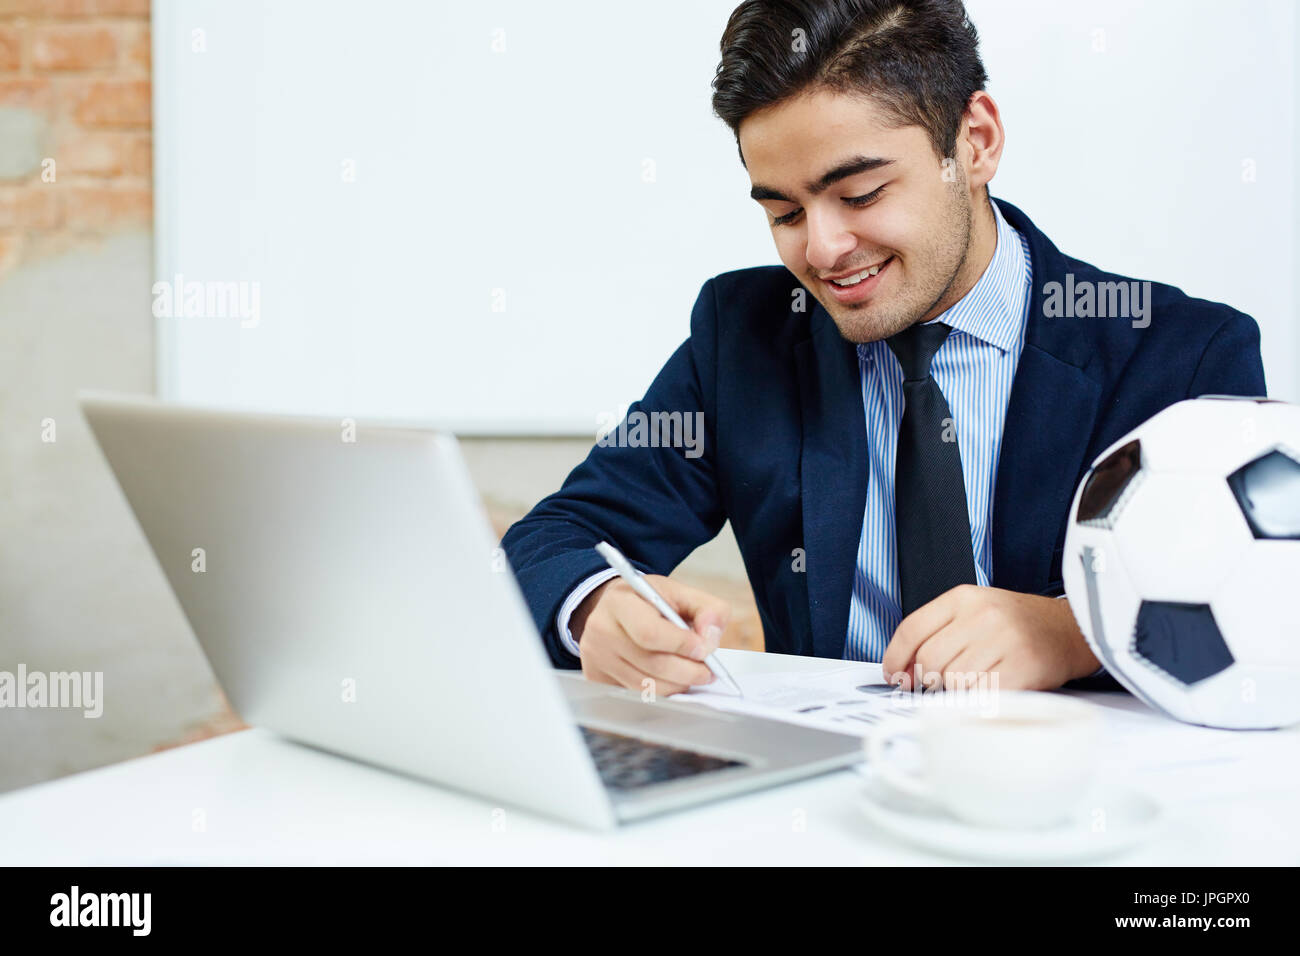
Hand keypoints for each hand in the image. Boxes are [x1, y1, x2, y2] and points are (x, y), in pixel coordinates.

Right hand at [571, 575, 730, 696]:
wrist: (613, 608)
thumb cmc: (648, 601)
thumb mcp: (679, 593)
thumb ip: (707, 609)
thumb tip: (710, 638)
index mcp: (619, 603)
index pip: (650, 633)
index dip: (681, 645)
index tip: (704, 650)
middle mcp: (601, 631)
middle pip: (651, 664)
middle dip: (688, 672)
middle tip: (708, 672)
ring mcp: (597, 658)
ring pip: (646, 685)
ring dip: (678, 684)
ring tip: (693, 674)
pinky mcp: (598, 678)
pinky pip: (637, 694)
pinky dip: (662, 691)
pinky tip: (672, 679)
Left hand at [880, 585, 1099, 691]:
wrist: (1073, 628)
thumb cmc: (1018, 626)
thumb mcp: (975, 612)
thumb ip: (938, 633)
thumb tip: (902, 673)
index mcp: (963, 597)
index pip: (912, 629)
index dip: (895, 658)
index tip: (895, 676)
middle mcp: (982, 614)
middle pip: (929, 660)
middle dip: (929, 680)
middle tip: (943, 685)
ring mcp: (1004, 639)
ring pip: (952, 681)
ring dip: (957, 691)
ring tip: (976, 682)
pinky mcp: (1024, 666)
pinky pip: (981, 695)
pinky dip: (980, 700)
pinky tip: (992, 689)